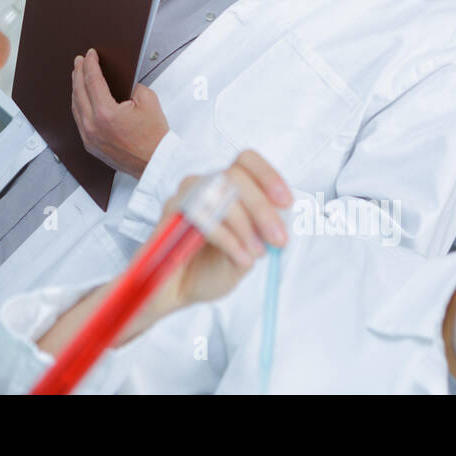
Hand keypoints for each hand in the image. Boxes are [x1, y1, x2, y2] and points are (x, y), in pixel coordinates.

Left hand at [70, 47, 168, 177]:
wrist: (155, 162)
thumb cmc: (154, 138)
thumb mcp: (148, 100)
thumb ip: (131, 85)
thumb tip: (122, 81)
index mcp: (105, 113)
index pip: (92, 80)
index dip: (90, 64)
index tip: (90, 55)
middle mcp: (92, 126)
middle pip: (79, 92)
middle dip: (79, 73)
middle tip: (80, 61)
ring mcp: (89, 137)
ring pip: (76, 107)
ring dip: (76, 88)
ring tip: (78, 76)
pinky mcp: (91, 145)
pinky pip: (79, 120)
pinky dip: (79, 106)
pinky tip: (81, 98)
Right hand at [155, 149, 292, 311]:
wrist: (174, 294)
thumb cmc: (208, 269)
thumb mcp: (247, 253)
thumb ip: (263, 234)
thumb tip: (284, 219)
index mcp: (225, 188)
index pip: (246, 161)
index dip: (268, 175)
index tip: (286, 202)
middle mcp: (204, 186)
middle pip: (236, 176)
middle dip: (262, 208)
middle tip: (278, 239)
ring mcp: (184, 197)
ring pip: (218, 192)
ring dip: (244, 225)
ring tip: (255, 254)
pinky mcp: (170, 215)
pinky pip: (202, 217)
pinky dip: (227, 238)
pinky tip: (240, 258)